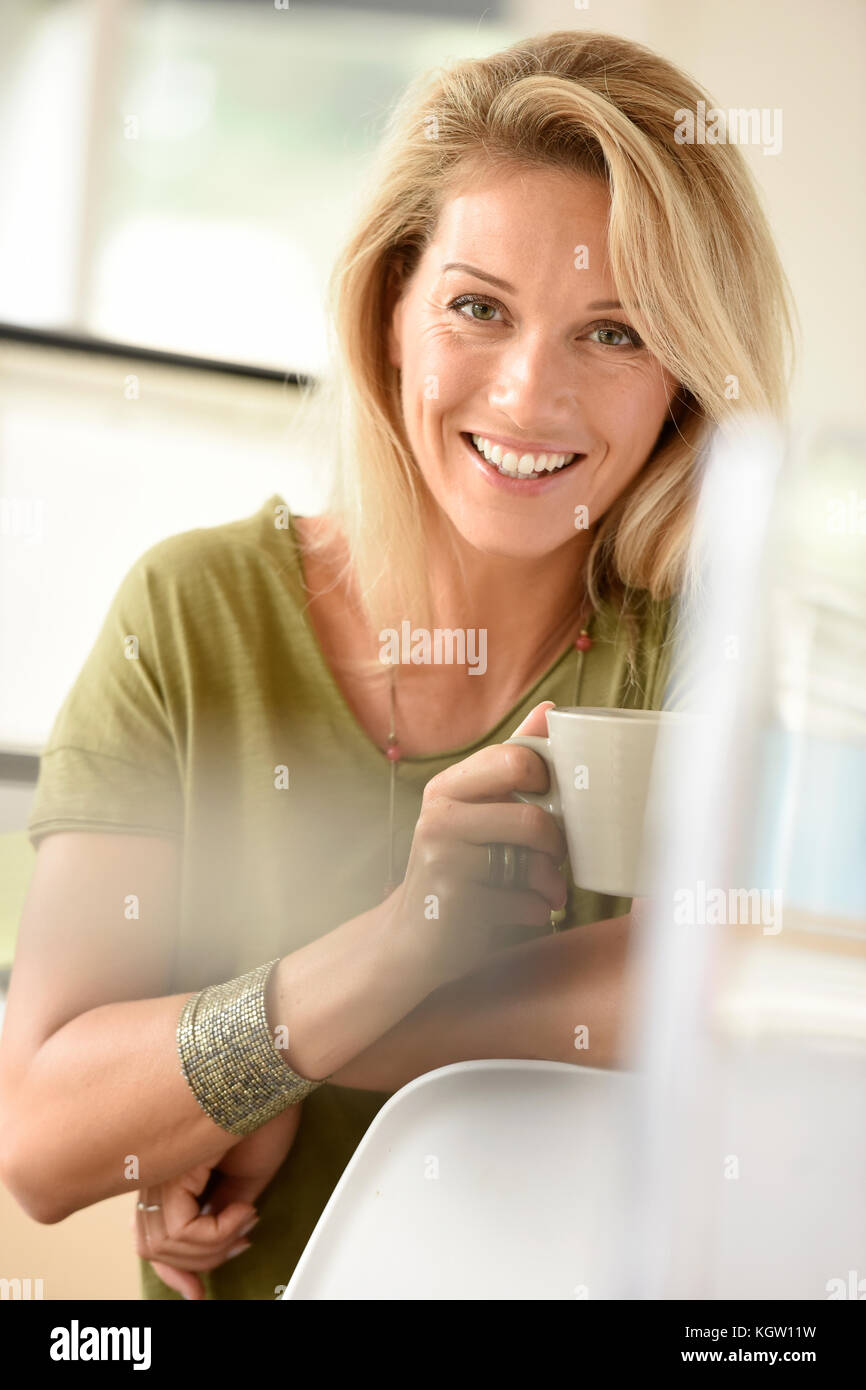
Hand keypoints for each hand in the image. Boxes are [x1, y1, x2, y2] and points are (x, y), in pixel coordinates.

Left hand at [132, 1103, 302, 1299]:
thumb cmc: (264, 1113)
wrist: (273, 1077)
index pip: (147, 1236)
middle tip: (240, 1243)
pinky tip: (242, 1209)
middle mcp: (156, 1172)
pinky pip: (181, 1229)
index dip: (171, 1272)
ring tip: (245, 1219)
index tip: (197, 1292)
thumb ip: (221, 1214)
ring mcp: (161, 1169)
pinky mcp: (173, 1168)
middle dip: (199, 1263)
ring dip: (213, 1248)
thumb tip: (215, 1249)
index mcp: (168, 1172)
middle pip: (152, 1247)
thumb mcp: (245, 1179)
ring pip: (164, 1244)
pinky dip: (217, 1233)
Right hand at [389, 700, 567, 989]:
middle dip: (556, 842)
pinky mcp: (455, 904)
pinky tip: (522, 911)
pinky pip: (527, 903)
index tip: (547, 800)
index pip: (516, 759)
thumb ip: (512, 760)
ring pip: (533, 864)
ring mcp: (443, 861)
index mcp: (447, 787)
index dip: (547, 781)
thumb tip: (550, 707)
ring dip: (551, 883)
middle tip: (553, 854)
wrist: (410, 938)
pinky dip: (536, 911)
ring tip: (546, 889)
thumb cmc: (457, 865)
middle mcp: (438, 818)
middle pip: (534, 818)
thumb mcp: (476, 808)